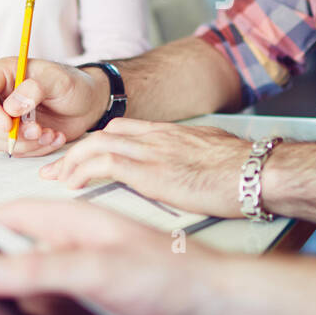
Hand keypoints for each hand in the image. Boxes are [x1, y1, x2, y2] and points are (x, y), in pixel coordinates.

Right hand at [0, 58, 108, 156]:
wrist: (89, 104)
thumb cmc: (74, 85)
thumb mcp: (59, 80)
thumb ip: (35, 89)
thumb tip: (11, 107)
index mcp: (6, 74)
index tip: (8, 124)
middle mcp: (1, 96)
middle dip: (10, 132)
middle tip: (38, 130)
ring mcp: (7, 117)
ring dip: (25, 143)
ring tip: (51, 134)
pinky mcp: (17, 135)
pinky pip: (14, 149)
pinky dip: (34, 150)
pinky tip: (54, 138)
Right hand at [0, 199, 226, 314]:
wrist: (212, 305)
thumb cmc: (171, 276)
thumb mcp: (96, 271)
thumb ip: (41, 270)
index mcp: (77, 220)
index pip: (15, 213)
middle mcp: (80, 239)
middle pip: (21, 244)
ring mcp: (90, 265)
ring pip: (38, 272)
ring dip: (15, 286)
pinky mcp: (100, 290)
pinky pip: (57, 294)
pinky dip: (38, 306)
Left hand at [38, 120, 249, 216]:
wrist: (258, 172)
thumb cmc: (246, 171)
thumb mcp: (214, 155)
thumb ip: (194, 159)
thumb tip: (191, 172)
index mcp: (172, 134)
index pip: (125, 130)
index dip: (98, 143)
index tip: (82, 157)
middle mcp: (158, 137)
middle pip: (104, 134)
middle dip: (76, 151)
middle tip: (57, 168)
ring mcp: (153, 151)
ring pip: (96, 145)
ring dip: (71, 162)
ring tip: (57, 178)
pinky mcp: (151, 170)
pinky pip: (104, 164)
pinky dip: (82, 171)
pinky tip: (72, 185)